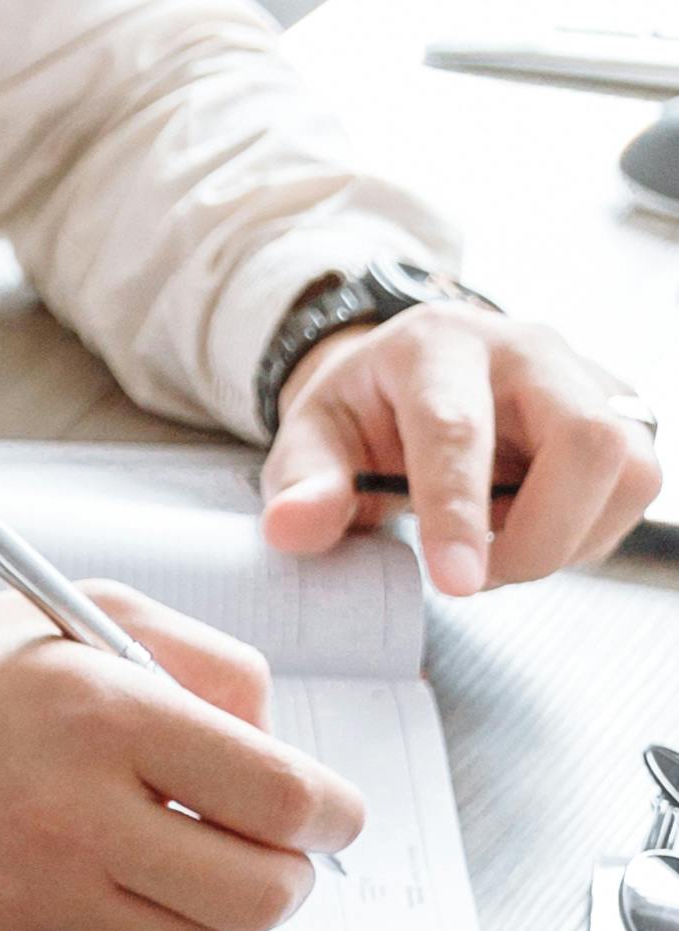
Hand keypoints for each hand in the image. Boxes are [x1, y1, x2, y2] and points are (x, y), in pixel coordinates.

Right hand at [0, 586, 363, 930]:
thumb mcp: (77, 613)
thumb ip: (197, 660)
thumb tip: (273, 736)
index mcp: (112, 709)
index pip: (282, 792)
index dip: (332, 813)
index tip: (332, 814)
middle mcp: (83, 807)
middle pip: (261, 890)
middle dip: (290, 876)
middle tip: (274, 853)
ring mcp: (44, 885)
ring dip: (218, 916)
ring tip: (193, 873)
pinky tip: (110, 884)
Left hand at [259, 297, 659, 592]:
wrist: (413, 377)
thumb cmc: (367, 411)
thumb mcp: (311, 439)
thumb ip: (302, 483)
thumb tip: (292, 528)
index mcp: (436, 346)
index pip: (458, 430)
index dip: (459, 512)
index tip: (457, 583)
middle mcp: (526, 351)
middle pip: (586, 439)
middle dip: (542, 535)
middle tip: (478, 574)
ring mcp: (585, 377)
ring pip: (631, 468)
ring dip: (570, 537)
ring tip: (500, 544)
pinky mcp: (620, 413)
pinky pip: (636, 487)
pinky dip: (586, 532)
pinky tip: (531, 524)